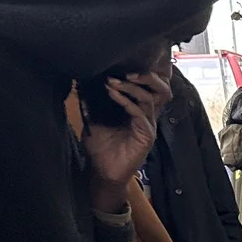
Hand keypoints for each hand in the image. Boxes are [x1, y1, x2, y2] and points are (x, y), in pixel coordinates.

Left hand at [83, 73, 171, 211]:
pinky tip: (113, 94)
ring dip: (131, 88)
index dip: (139, 77)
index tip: (117, 69)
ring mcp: (148, 126)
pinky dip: (127, 101)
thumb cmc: (100, 148)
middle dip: (147, 78)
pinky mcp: (147, 135)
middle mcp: (146, 117)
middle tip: (127, 72)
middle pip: (159, 91)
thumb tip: (81, 86)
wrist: (103, 172)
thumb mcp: (93, 121)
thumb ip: (91, 105)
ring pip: (149, 99)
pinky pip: (140, 113)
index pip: (148, 89)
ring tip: (114, 82)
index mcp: (137, 112)